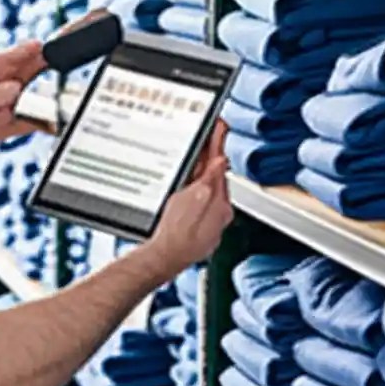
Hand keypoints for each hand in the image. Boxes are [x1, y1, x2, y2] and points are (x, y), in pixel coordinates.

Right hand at [145, 121, 232, 271]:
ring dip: (204, 168)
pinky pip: (199, 200)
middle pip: (216, 176)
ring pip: (208, 188)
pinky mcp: (197, 226)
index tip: (220, 127)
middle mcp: (217, 212)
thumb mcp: (192, 199)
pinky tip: (189, 181)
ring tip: (201, 149)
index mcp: (220, 203)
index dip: (218, 144)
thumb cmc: (177, 233)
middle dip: (213, 153)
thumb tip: (220, 162)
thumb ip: (209, 180)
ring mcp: (207, 220)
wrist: (164, 258)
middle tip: (213, 132)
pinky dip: (196, 185)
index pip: (220, 166)